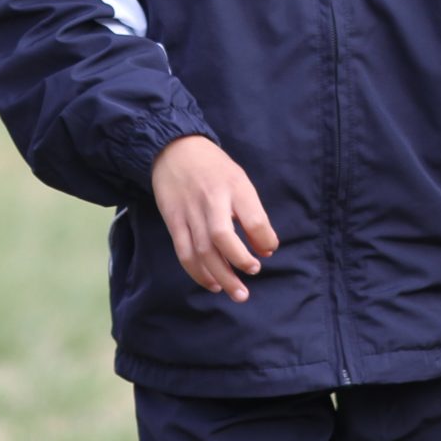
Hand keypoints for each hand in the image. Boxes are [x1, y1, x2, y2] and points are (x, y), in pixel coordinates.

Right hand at [150, 135, 277, 302]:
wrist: (174, 149)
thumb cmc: (214, 168)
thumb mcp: (240, 180)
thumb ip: (253, 213)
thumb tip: (266, 249)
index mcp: (234, 186)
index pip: (254, 219)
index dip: (264, 240)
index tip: (268, 251)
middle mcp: (211, 199)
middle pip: (223, 238)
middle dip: (240, 262)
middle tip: (254, 272)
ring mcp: (189, 211)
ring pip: (203, 251)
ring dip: (221, 276)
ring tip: (237, 292)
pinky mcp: (173, 220)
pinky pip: (185, 253)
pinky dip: (198, 273)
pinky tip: (212, 283)